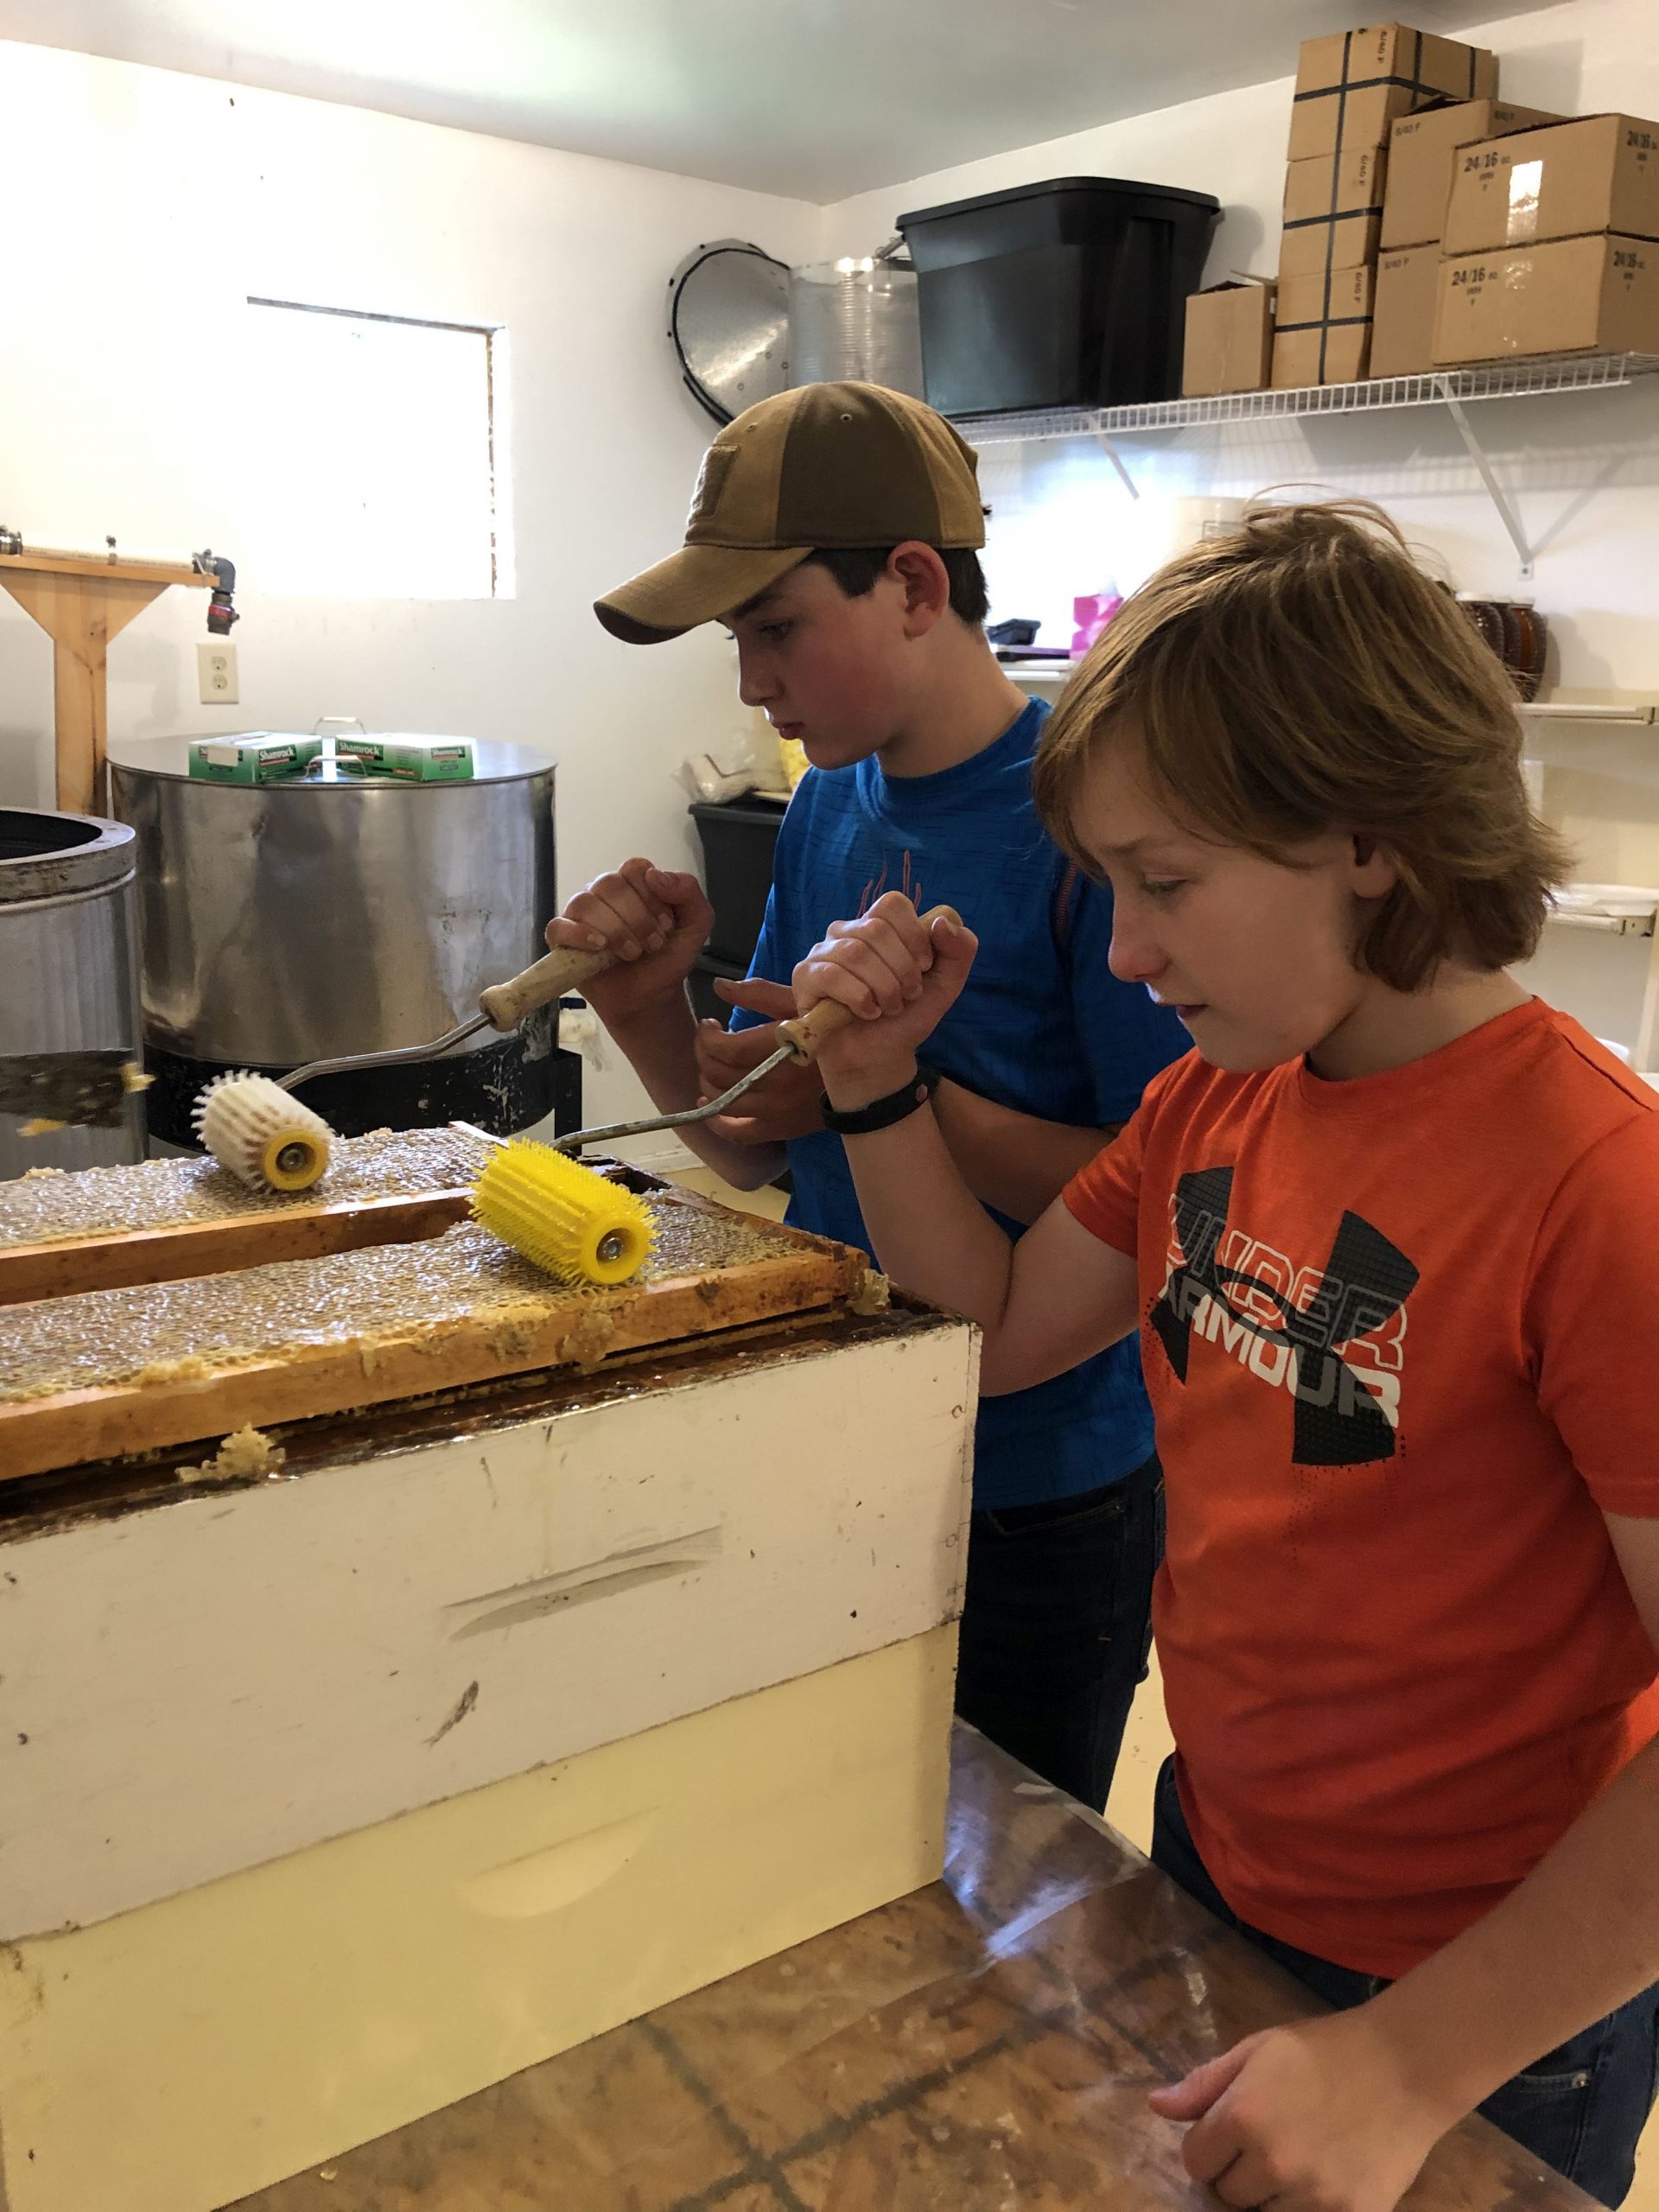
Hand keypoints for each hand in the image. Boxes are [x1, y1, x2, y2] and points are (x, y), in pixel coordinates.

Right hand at [546, 859, 711, 1033]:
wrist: (652, 998)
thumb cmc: (668, 959)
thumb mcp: (696, 925)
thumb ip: (688, 893)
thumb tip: (655, 875)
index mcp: (633, 883)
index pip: (635, 869)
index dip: (651, 896)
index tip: (666, 925)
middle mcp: (604, 893)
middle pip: (609, 884)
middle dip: (636, 918)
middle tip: (652, 945)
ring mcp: (580, 914)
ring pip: (586, 903)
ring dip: (615, 930)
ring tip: (632, 953)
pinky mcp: (562, 939)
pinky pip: (559, 926)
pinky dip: (578, 935)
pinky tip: (599, 947)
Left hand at [694, 978, 826, 1144]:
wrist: (867, 1066)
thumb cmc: (833, 1027)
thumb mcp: (801, 1002)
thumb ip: (759, 993)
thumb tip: (720, 987)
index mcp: (782, 1047)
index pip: (725, 1049)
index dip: (707, 1037)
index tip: (710, 1026)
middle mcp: (777, 1083)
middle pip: (719, 1075)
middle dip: (704, 1055)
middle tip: (709, 1043)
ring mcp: (777, 1110)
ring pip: (722, 1101)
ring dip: (707, 1082)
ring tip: (713, 1067)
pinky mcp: (781, 1129)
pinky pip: (738, 1133)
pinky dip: (718, 1121)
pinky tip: (713, 1105)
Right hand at [791, 893, 977, 1111]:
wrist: (881, 1056)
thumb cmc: (907, 1016)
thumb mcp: (947, 984)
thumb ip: (960, 948)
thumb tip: (940, 922)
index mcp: (879, 926)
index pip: (892, 904)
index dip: (913, 936)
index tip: (923, 967)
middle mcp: (847, 932)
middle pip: (876, 929)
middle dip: (901, 970)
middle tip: (907, 997)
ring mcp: (823, 952)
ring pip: (855, 953)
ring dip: (883, 988)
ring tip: (889, 1009)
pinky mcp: (805, 976)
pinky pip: (831, 975)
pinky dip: (859, 998)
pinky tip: (868, 1013)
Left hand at [1149, 2009, 1453, 2211]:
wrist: (1405, 2068)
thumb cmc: (1324, 2050)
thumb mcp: (1257, 2050)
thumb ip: (1204, 2084)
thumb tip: (1155, 2106)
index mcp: (1242, 2118)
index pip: (1194, 2161)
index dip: (1209, 2146)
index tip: (1232, 2132)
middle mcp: (1273, 2163)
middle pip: (1227, 2196)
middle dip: (1239, 2172)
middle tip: (1271, 2142)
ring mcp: (1314, 2198)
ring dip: (1274, 2195)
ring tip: (1301, 2158)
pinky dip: (1309, 2208)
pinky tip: (1326, 2179)